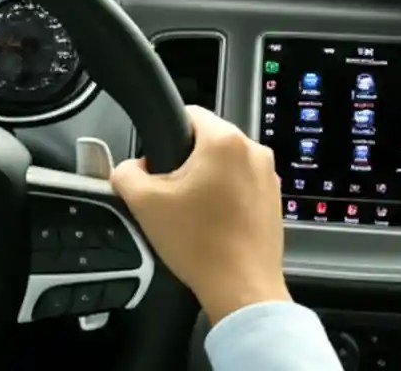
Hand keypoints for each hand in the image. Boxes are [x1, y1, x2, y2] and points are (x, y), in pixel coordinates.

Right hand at [111, 105, 289, 322]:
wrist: (241, 288)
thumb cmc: (199, 243)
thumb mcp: (144, 203)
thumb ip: (125, 173)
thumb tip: (129, 168)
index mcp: (225, 140)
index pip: (188, 113)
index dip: (165, 135)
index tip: (157, 163)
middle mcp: (254, 150)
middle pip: (207, 140)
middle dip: (186, 161)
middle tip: (170, 194)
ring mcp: (269, 175)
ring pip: (225, 163)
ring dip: (206, 179)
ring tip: (192, 213)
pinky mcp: (275, 199)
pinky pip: (242, 184)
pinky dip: (225, 197)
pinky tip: (212, 224)